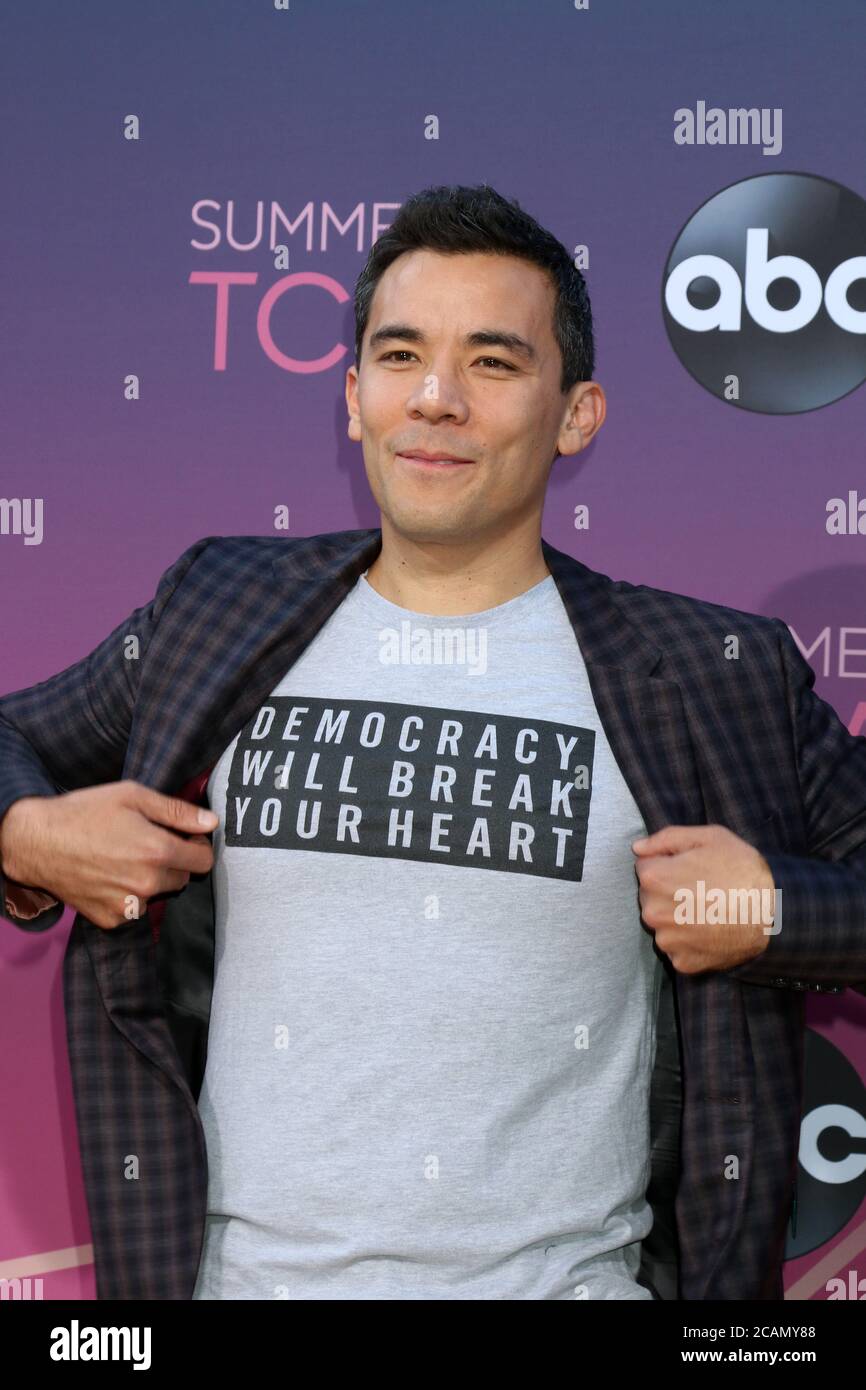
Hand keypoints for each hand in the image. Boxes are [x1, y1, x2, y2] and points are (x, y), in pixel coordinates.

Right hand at [0, 781, 218, 929]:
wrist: (36, 843)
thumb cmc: (85, 812)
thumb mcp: (133, 796)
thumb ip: (177, 811)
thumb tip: (211, 822)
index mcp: (158, 851)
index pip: (204, 860)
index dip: (197, 845)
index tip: (184, 837)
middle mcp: (148, 883)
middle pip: (183, 877)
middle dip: (174, 861)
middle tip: (147, 844)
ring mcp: (130, 905)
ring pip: (159, 893)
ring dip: (151, 879)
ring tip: (123, 858)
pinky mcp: (112, 919)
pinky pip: (136, 908)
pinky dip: (129, 895)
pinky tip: (109, 875)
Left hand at [631, 824, 776, 974]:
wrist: (774, 913)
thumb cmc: (743, 869)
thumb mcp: (709, 837)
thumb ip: (667, 838)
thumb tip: (638, 848)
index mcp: (655, 878)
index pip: (645, 867)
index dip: (667, 865)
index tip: (690, 869)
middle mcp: (653, 912)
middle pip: (650, 897)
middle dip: (667, 892)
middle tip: (701, 890)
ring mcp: (667, 941)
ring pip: (662, 924)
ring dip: (676, 918)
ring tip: (707, 911)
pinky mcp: (683, 962)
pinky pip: (677, 948)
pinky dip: (689, 942)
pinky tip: (710, 931)